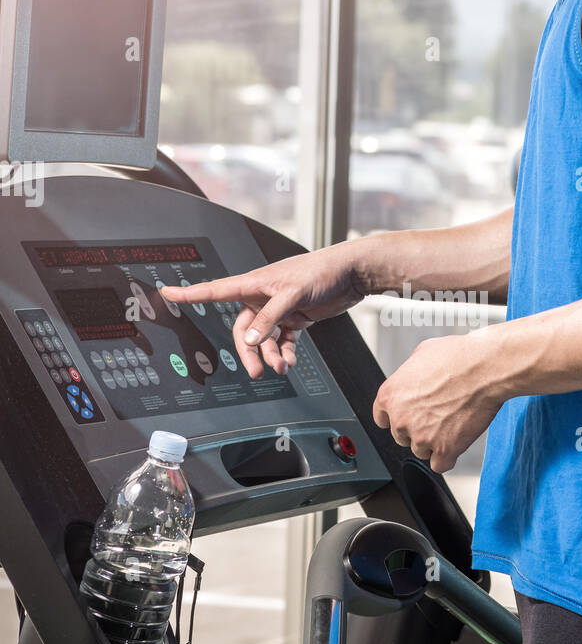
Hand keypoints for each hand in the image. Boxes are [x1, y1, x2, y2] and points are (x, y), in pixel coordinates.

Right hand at [159, 243, 364, 378]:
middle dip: (248, 351)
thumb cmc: (321, 271)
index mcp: (255, 284)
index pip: (216, 290)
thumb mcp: (292, 295)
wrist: (351, 273)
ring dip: (269, 355)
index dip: (190, 293)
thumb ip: (269, 319)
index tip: (168, 293)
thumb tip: (250, 341)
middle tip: (255, 371)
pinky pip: (282, 341)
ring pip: (264, 339)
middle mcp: (262, 296)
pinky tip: (289, 363)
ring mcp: (278, 308)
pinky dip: (284, 353)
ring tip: (281, 368)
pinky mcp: (295, 317)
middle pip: (243, 329)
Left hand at [372, 332, 502, 473]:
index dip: (397, 417)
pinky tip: (455, 443)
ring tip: (451, 424)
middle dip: (418, 429)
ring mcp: (421, 436)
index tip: (407, 417)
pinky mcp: (444, 450)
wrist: (484, 369)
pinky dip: (447, 457)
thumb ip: (409, 374)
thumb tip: (413, 379)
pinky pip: (439, 465)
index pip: (382, 418)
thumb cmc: (458, 357)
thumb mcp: (421, 353)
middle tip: (438, 415)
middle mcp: (401, 418)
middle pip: (402, 437)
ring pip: (421, 451)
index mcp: (390, 395)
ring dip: (433, 442)